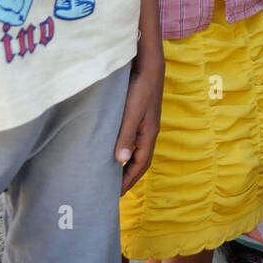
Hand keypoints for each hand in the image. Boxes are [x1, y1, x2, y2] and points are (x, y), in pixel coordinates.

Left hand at [115, 59, 162, 193]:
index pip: (140, 165)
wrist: (149, 68)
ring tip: (113, 176)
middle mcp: (148, 133)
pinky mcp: (139, 117)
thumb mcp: (131, 114)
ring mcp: (145, 125)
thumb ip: (126, 136)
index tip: (115, 194)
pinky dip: (125, 152)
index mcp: (148, 135)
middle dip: (129, 177)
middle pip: (141, 162)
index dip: (128, 180)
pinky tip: (115, 151)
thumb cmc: (140, 89)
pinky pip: (133, 142)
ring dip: (127, 166)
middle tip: (113, 191)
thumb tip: (121, 161)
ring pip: (137, 152)